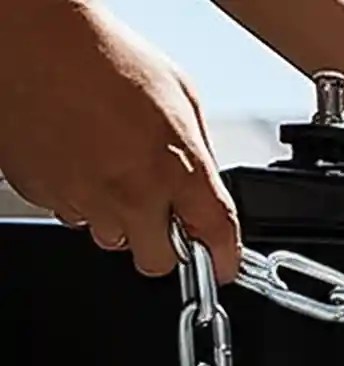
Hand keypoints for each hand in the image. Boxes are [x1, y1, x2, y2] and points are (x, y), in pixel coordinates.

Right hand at [0, 1, 239, 282]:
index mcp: (177, 167)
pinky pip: (72, 214)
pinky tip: (82, 158)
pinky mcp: (44, 195)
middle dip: (164, 246)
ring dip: (120, 218)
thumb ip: (197, 153)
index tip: (225, 264)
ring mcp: (84, 198)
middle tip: (161, 214)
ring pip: (112, 239)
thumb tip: (204, 187)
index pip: (216, 236)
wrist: (34, 40)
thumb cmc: (105, 55)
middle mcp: (132, 192)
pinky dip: (80, 196)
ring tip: (114, 168)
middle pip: (158, 262)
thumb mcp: (183, 98)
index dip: (225, 258)